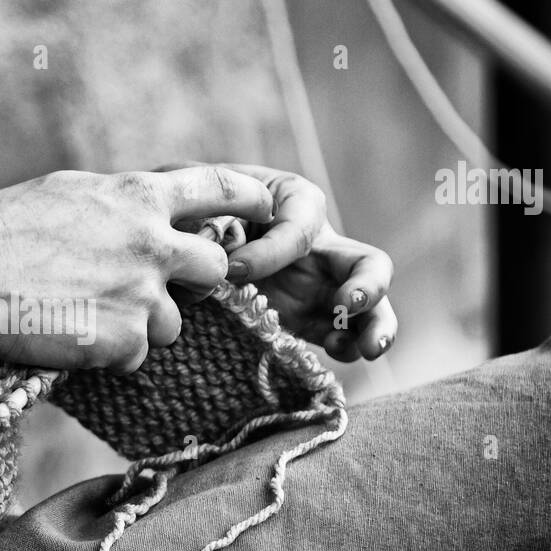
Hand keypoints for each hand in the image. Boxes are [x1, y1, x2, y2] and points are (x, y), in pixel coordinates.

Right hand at [0, 167, 274, 372]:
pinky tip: (69, 336)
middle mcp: (150, 242)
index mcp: (135, 196)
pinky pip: (136, 356)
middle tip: (149, 288)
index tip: (267, 209)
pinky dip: (110, 354)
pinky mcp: (123, 340)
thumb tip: (141, 206)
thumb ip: (116, 203)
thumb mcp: (65, 195)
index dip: (249, 199)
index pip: (219, 187)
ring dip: (140, 325)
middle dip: (194, 283)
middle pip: (215, 268)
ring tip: (82, 312)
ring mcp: (140, 293)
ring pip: (172, 322)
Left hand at [157, 162, 397, 362]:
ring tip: (367, 346)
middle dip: (366, 284)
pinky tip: (339, 353)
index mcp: (293, 200)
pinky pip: (338, 334)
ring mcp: (316, 286)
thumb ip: (202, 215)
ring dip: (374, 325)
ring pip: (367, 305)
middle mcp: (316, 244)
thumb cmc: (189, 204)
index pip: (301, 226)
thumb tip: (212, 246)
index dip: (271, 251)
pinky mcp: (305, 318)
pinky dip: (345, 346)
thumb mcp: (194, 197)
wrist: (176, 233)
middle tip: (347, 303)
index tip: (232, 268)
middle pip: (364, 262)